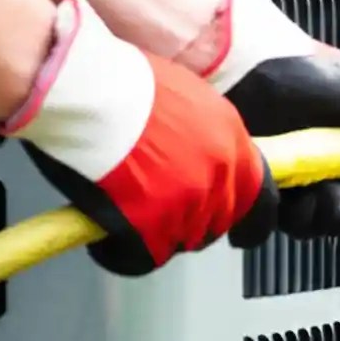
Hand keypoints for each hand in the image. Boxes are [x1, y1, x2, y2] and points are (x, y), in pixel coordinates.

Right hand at [1, 0, 278, 274]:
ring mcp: (188, 199)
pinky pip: (145, 257)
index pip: (256, 190)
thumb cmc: (116, 82)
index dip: (243, 212)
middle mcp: (218, 170)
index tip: (238, 228)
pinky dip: (125, 254)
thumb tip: (194, 153)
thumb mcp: (182, 95)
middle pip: (219, 220)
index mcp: (229, 136)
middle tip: (160, 216)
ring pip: (183, 239)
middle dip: (193, 224)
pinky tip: (108, 242)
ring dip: (157, 236)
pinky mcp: (150, 222)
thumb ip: (199, 131)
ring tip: (126, 219)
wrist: (83, 89)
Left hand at [197, 0, 339, 240]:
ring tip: (324, 195)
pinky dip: (275, 215)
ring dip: (329, 216)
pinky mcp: (251, 195)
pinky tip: (283, 193)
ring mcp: (289, 186)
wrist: (235, 64)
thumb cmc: (299, 68)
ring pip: (318, 227)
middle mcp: (328, 172)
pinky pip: (266, 227)